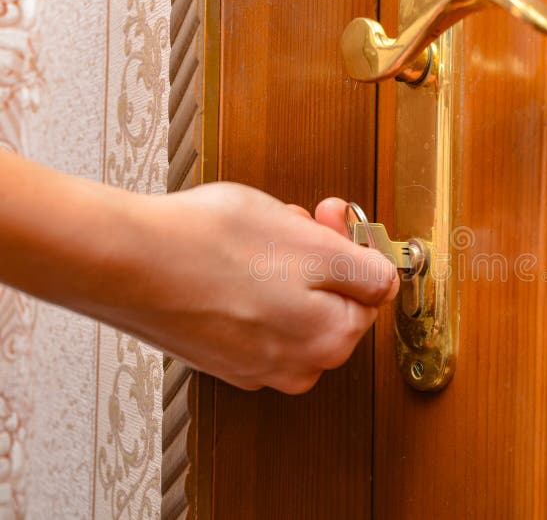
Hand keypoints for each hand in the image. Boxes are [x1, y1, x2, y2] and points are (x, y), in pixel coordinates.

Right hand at [99, 183, 398, 393]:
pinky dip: (255, 286)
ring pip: (292, 305)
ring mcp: (254, 364)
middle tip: (299, 217)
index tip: (338, 217)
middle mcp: (296, 365)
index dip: (357, 246)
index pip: (371, 294)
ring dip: (288, 265)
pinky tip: (231, 257)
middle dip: (321, 253)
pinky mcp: (220, 355)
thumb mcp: (313, 245)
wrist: (124, 262)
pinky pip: (256, 316)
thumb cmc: (212, 248)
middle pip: (330, 300)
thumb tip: (385, 279)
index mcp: (330, 341)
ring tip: (260, 231)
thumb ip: (365, 271)